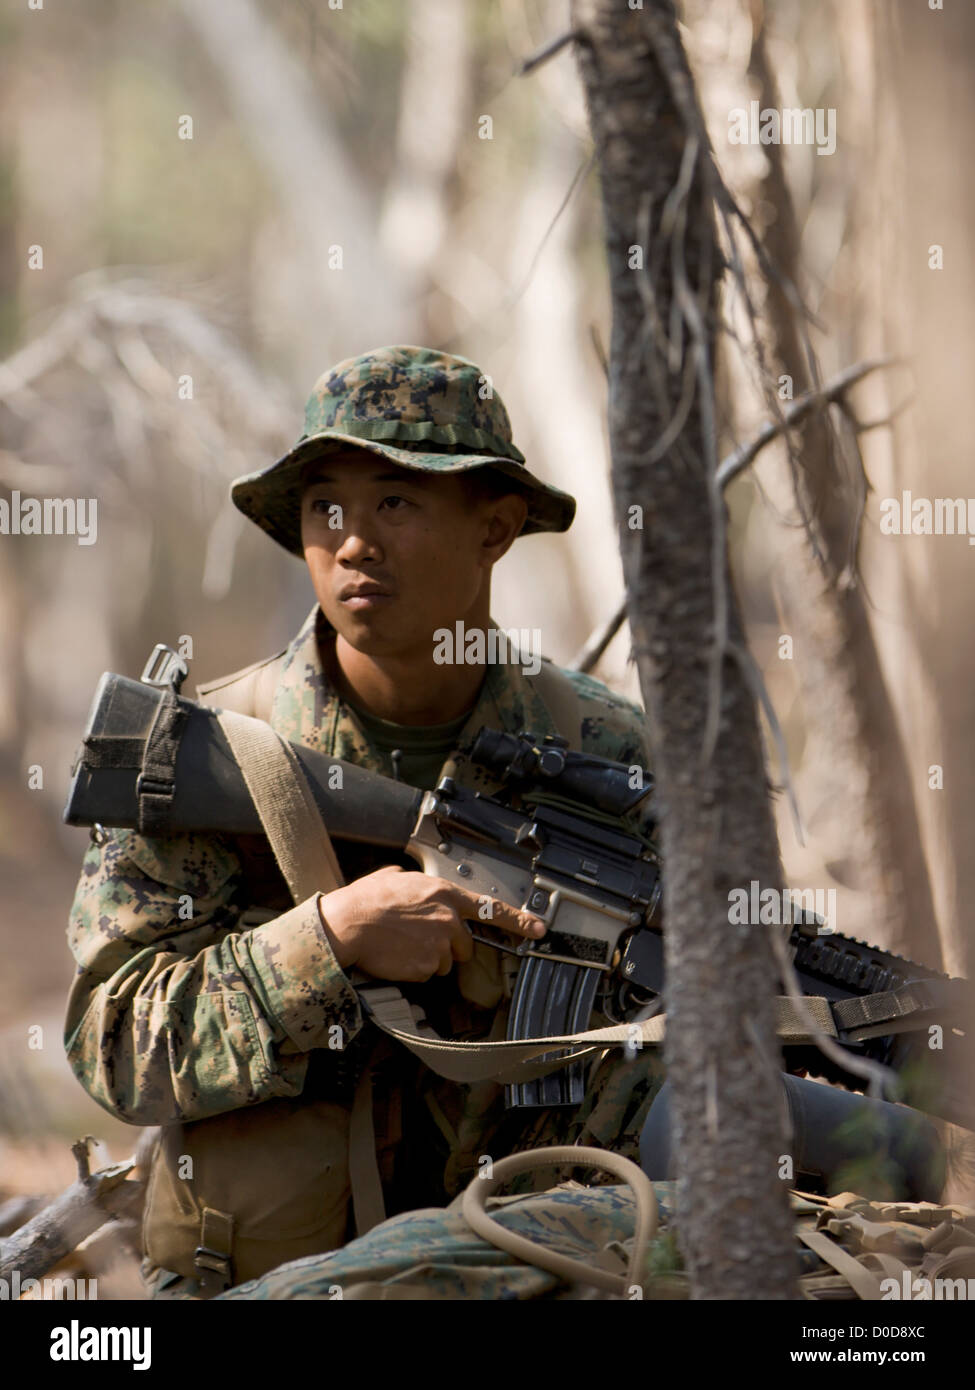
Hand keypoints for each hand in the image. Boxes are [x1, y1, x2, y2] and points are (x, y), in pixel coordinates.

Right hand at [317, 865, 545, 981]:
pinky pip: (426, 975)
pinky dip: (413, 970)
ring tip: (401, 945)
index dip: (519, 921)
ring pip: (444, 962)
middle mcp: (448, 920)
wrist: (348, 924)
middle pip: (464, 945)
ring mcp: (439, 946)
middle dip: (447, 946)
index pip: (491, 909)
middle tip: (417, 937)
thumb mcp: (396, 877)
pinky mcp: (426, 968)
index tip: (539, 929)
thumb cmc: (366, 900)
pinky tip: (396, 957)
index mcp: (444, 894)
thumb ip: (416, 882)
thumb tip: (410, 882)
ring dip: (427, 958)